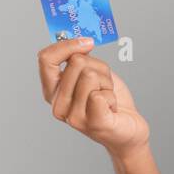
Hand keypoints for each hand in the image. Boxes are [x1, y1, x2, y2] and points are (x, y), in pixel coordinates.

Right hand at [37, 37, 149, 158]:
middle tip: (103, 85)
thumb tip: (80, 42)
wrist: (128, 130)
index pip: (46, 59)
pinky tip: (112, 108)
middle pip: (76, 63)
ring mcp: (74, 117)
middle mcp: (58, 105)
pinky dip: (112, 96)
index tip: (87, 42)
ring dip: (106, 82)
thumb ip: (81, 61)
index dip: (66, 45)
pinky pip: (100, 95)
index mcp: (53, 91)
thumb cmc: (109, 102)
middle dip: (98, 67)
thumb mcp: (92, 75)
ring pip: (90, 75)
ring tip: (107, 96)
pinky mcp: (93, 124)